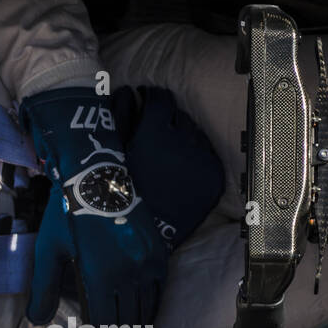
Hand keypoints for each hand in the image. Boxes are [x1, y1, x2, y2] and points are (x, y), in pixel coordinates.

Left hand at [22, 87, 167, 325]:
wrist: (97, 178)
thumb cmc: (68, 214)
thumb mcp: (49, 250)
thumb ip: (43, 289)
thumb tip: (36, 321)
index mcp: (99, 277)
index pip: (104, 325)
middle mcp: (128, 274)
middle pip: (126, 322)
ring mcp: (147, 264)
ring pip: (146, 310)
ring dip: (136, 327)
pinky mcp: (159, 253)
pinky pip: (160, 290)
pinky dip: (152, 306)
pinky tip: (143, 315)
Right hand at [109, 86, 224, 250]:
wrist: (147, 232)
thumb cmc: (122, 194)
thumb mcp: (114, 153)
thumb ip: (120, 120)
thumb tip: (125, 95)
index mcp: (154, 132)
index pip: (159, 99)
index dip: (151, 98)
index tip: (146, 101)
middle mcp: (183, 140)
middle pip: (179, 115)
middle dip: (167, 120)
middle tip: (155, 132)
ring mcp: (201, 158)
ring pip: (194, 134)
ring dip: (182, 138)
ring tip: (169, 153)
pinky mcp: (213, 175)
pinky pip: (206, 154)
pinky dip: (195, 157)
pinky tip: (181, 168)